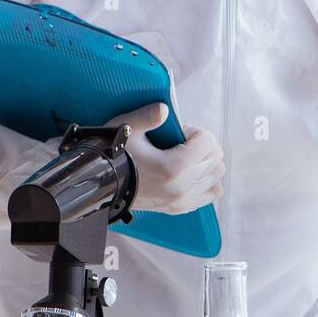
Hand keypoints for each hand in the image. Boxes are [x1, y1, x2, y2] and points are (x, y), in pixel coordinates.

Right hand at [105, 103, 223, 213]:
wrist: (100, 185)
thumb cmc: (114, 155)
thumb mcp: (126, 129)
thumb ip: (147, 117)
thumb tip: (164, 109)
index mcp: (173, 168)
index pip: (208, 142)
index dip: (195, 132)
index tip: (179, 133)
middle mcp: (182, 187)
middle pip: (215, 157)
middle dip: (203, 145)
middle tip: (182, 143)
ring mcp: (182, 200)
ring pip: (217, 175)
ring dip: (207, 161)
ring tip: (186, 156)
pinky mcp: (180, 208)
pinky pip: (212, 192)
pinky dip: (208, 179)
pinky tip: (193, 171)